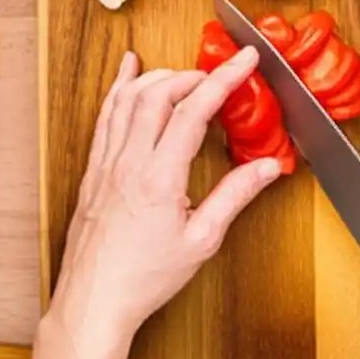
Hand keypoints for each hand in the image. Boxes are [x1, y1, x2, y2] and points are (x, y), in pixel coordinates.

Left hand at [48, 49, 283, 346]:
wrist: (95, 297)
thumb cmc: (144, 277)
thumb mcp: (201, 241)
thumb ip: (235, 197)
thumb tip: (266, 168)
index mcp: (159, 178)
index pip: (193, 111)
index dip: (222, 79)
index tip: (243, 61)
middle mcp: (128, 162)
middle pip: (158, 94)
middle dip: (192, 74)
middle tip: (218, 76)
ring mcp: (106, 162)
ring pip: (127, 99)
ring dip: (158, 76)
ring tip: (184, 72)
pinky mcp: (93, 169)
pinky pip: (106, 115)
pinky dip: (118, 87)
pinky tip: (127, 71)